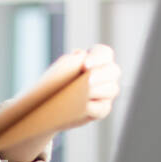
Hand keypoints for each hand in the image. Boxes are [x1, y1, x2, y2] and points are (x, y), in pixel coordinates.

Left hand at [4, 45, 121, 161]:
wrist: (47, 103)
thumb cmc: (54, 81)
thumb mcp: (60, 68)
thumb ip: (72, 60)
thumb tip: (81, 55)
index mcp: (95, 59)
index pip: (104, 53)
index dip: (98, 58)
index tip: (85, 65)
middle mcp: (105, 74)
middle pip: (113, 70)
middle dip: (101, 74)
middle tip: (88, 80)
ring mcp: (106, 92)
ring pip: (112, 89)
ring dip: (98, 91)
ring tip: (84, 93)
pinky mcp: (102, 108)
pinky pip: (103, 107)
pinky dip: (93, 107)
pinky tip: (84, 106)